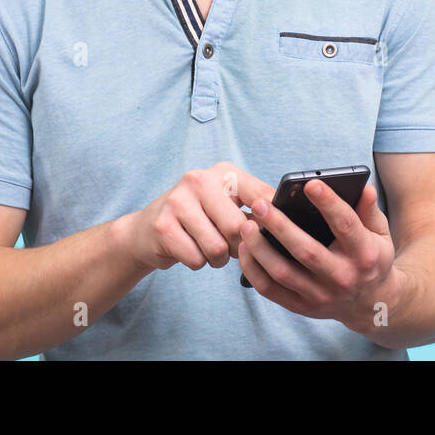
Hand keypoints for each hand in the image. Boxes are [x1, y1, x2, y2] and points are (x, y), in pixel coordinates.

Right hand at [121, 161, 274, 271]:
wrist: (147, 230)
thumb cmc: (199, 219)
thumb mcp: (227, 204)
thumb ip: (254, 209)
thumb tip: (287, 224)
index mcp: (224, 172)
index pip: (262, 196)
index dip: (270, 222)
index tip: (269, 235)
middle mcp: (199, 179)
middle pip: (239, 228)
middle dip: (238, 247)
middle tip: (229, 245)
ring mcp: (178, 201)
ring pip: (217, 248)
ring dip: (217, 259)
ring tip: (208, 248)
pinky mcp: (163, 225)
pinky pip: (196, 259)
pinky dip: (198, 262)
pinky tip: (190, 249)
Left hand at [238, 180, 397, 329]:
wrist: (370, 304)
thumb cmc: (371, 257)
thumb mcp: (380, 234)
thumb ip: (369, 211)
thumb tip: (365, 188)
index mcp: (365, 254)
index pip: (345, 225)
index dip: (329, 203)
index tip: (309, 184)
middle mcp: (343, 277)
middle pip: (306, 251)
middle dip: (280, 226)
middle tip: (260, 204)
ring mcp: (321, 296)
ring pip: (283, 273)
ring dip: (260, 248)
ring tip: (246, 225)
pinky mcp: (302, 307)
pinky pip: (270, 290)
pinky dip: (253, 270)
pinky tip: (244, 248)